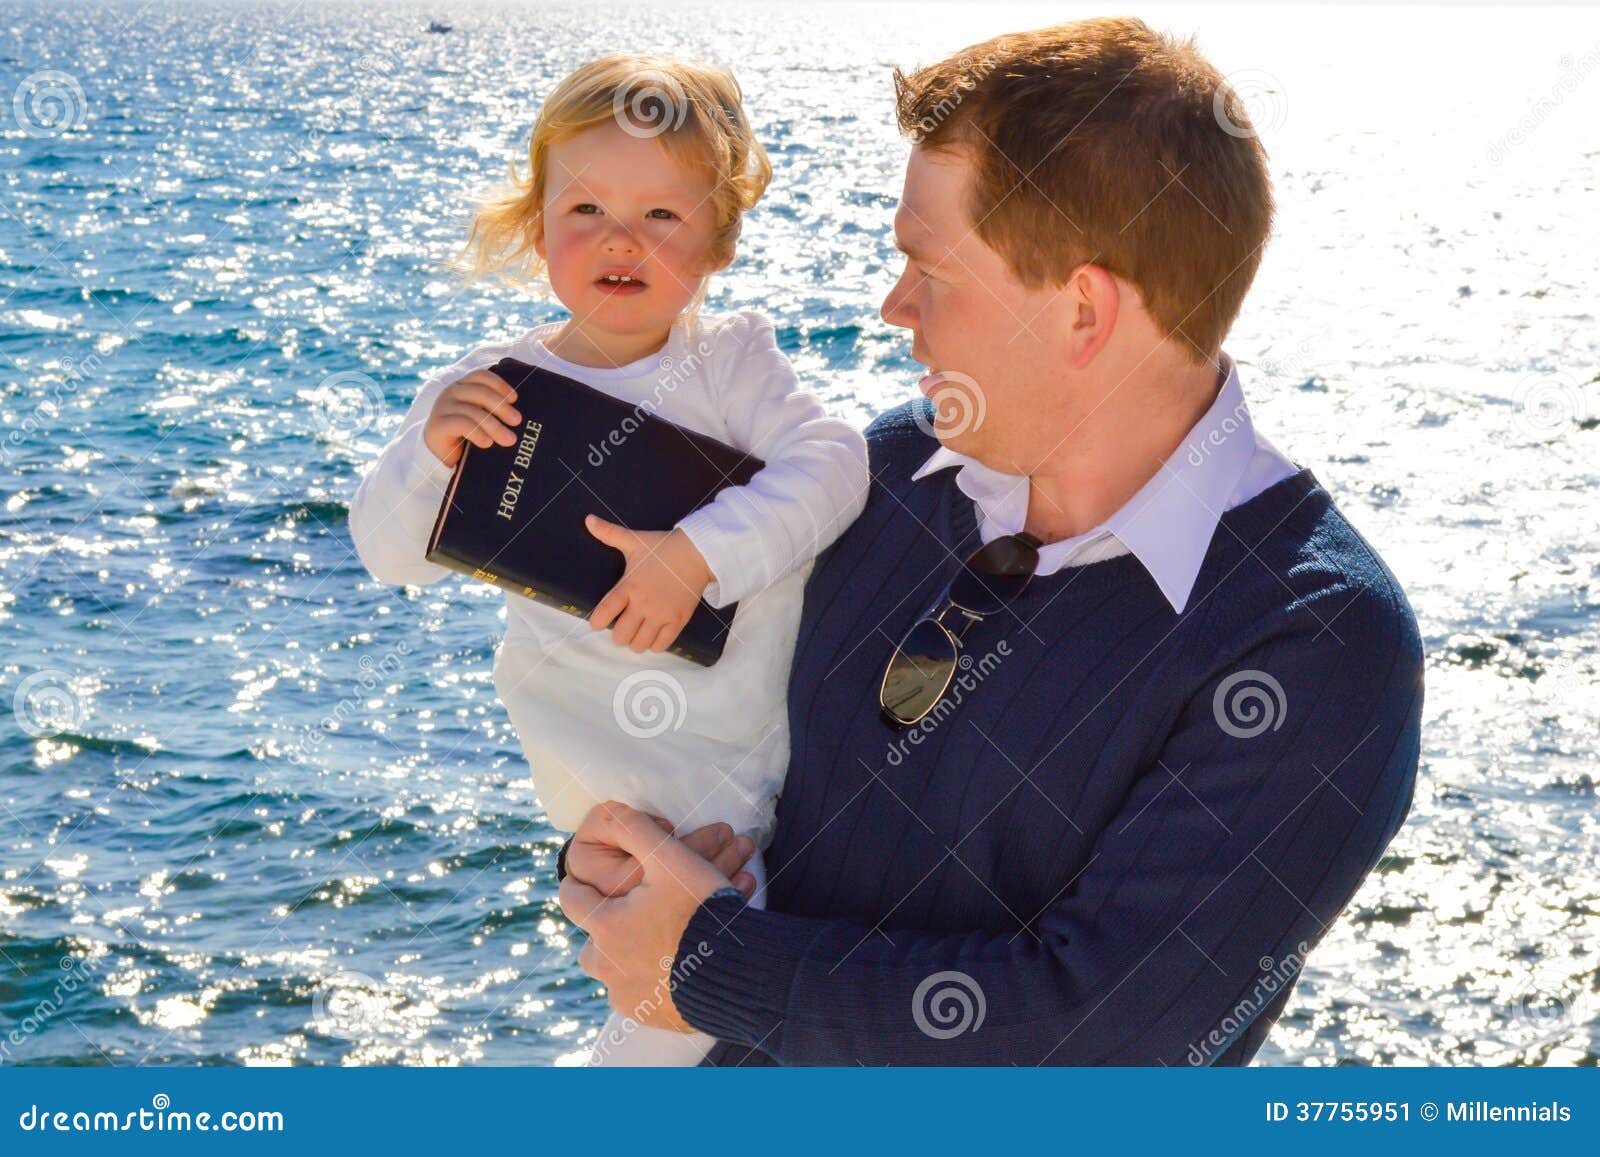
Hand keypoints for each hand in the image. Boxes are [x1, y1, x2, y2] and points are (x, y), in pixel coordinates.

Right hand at [423, 370, 520, 467]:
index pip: (481, 376)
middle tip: (516, 421)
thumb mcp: (481, 417)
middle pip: (480, 392)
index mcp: (462, 386)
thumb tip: (517, 416)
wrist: (440, 454)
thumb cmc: (466, 434)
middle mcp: (451, 392)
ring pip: (473, 411)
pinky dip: (478, 433)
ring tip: (509, 440)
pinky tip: (487, 443)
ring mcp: (443, 407)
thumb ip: (493, 410)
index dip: (499, 384)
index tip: (514, 399)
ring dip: (495, 426)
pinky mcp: (438, 424)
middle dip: (501, 407)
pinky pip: (462, 424)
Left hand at [560, 802, 738, 1031]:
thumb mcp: (671, 857)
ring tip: (664, 936)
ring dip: (632, 951)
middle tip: (641, 909)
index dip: (584, 882)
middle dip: (611, 922)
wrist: (741, 972)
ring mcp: (628, 996)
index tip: (600, 878)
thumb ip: (634, 829)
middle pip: (592, 939)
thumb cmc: (703, 911)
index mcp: (605, 926)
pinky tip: (680, 963)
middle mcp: (607, 966)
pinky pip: (641, 994)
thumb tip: (608, 810)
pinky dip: (654, 978)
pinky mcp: (651, 1016)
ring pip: (616, 968)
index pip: (572, 897)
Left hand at [585, 518, 713, 653]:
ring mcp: (661, 614)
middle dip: (618, 635)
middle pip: (621, 635)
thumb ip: (609, 533)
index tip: (597, 623)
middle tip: (622, 628)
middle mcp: (643, 604)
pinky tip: (653, 637)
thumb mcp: (634, 540)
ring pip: (639, 644)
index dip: (597, 622)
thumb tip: (588, 519)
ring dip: (635, 642)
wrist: (697, 553)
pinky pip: (661, 645)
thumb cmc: (663, 547)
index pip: (605, 612)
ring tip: (637, 634)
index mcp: (629, 586)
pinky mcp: (678, 621)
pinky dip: (654, 646)